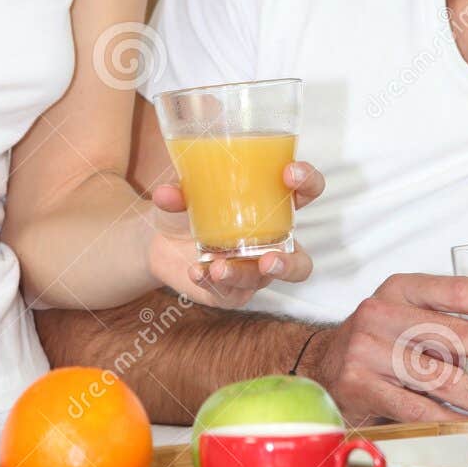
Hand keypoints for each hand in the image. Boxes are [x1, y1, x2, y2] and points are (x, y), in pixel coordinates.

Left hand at [147, 159, 322, 306]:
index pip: (306, 192)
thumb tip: (165, 194)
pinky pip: (229, 292)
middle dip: (289, 264)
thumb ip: (180, 191)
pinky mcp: (231, 290)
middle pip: (301, 261)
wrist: (160, 239)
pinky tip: (196, 271)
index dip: (307, 182)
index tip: (289, 173)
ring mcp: (252, 270)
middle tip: (268, 259)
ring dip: (242, 275)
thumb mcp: (186, 191)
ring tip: (218, 268)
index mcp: (274, 206)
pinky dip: (211, 282)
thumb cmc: (190, 207)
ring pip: (261, 282)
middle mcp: (271, 242)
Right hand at [299, 271, 467, 424]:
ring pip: (440, 376)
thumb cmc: (377, 344)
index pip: (459, 291)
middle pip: (456, 332)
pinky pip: (416, 406)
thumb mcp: (407, 319)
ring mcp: (368, 348)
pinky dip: (448, 418)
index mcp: (401, 288)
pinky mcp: (360, 384)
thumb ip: (447, 328)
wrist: (318, 368)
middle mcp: (382, 312)